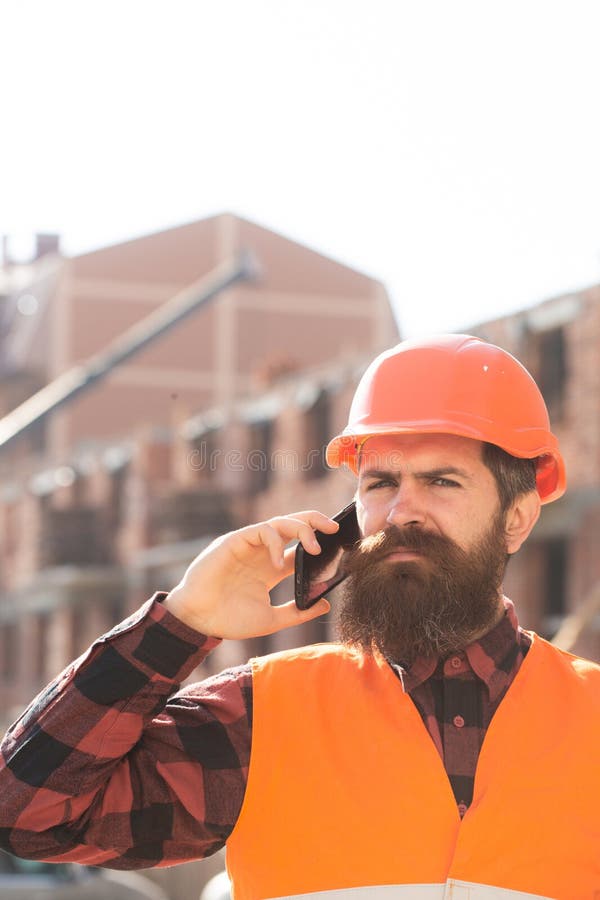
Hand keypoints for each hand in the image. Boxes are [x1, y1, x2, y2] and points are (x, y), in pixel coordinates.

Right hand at [163, 510, 339, 638]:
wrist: (198, 621)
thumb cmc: (229, 619)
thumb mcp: (271, 619)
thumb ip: (297, 612)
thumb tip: (326, 603)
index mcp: (271, 567)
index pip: (301, 548)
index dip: (321, 545)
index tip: (342, 547)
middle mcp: (263, 552)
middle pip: (294, 526)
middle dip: (316, 523)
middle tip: (336, 529)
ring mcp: (249, 544)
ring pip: (281, 522)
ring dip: (302, 529)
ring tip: (315, 547)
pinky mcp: (235, 540)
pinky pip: (262, 530)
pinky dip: (276, 542)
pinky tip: (278, 563)